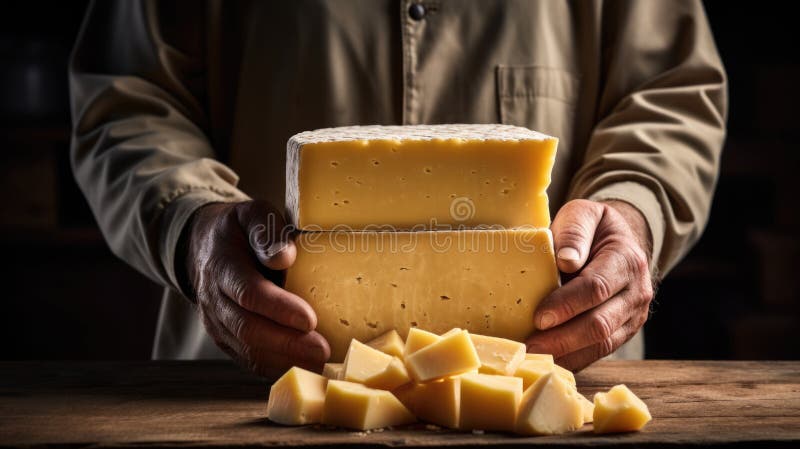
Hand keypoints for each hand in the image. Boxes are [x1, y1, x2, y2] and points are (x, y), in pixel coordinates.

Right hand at [181, 200, 329, 377]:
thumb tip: (284, 257)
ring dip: (285, 360)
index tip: (310, 319)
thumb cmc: (240, 230)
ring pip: (248, 349)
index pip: (248, 292)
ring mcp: (217, 323)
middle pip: (248, 328)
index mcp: (222, 265)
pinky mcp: (226, 339)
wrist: (205, 247)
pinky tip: (305, 369)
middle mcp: (214, 299)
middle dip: (287, 343)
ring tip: (321, 365)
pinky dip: (276, 368)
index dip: (278, 308)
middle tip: (323, 350)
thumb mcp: (251, 214)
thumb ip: (266, 230)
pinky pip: (249, 359)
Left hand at [526, 199, 654, 370]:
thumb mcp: (584, 214)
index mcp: (626, 260)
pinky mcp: (623, 333)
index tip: (539, 317)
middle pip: (600, 324)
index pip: (596, 288)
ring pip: (601, 344)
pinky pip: (598, 353)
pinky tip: (547, 363)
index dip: (567, 305)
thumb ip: (575, 232)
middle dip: (562, 339)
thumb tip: (566, 260)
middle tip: (529, 348)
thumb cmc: (592, 228)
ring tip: (532, 360)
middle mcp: (636, 292)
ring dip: (565, 354)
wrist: (618, 241)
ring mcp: (633, 316)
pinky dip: (572, 360)